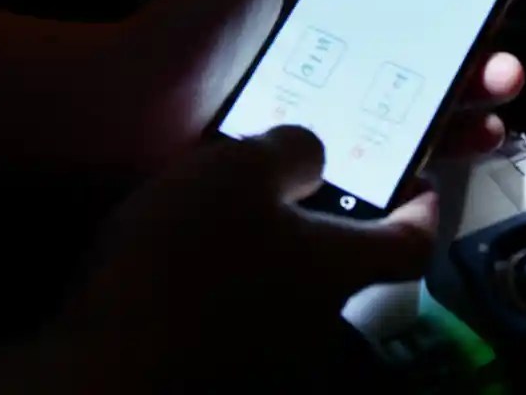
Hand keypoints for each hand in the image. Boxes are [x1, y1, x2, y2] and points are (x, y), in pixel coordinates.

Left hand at [0, 0, 519, 171]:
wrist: (137, 108)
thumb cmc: (195, 27)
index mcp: (332, 33)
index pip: (412, 25)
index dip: (459, 21)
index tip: (492, 13)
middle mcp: (340, 85)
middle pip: (430, 81)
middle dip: (481, 76)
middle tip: (504, 71)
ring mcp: (331, 139)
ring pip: (419, 135)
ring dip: (468, 126)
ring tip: (495, 119)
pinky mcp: (318, 186)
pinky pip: (383, 184)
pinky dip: (425, 179)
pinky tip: (447, 170)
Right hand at [49, 113, 518, 391]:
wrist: (103, 367)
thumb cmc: (185, 262)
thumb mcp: (236, 173)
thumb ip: (289, 153)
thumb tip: (316, 156)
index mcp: (337, 269)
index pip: (412, 243)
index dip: (422, 211)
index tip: (420, 184)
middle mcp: (317, 322)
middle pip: (346, 273)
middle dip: (329, 234)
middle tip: (298, 193)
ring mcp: (270, 360)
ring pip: (290, 301)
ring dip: (273, 266)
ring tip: (231, 225)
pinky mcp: (216, 374)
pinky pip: (239, 324)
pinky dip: (230, 295)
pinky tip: (189, 270)